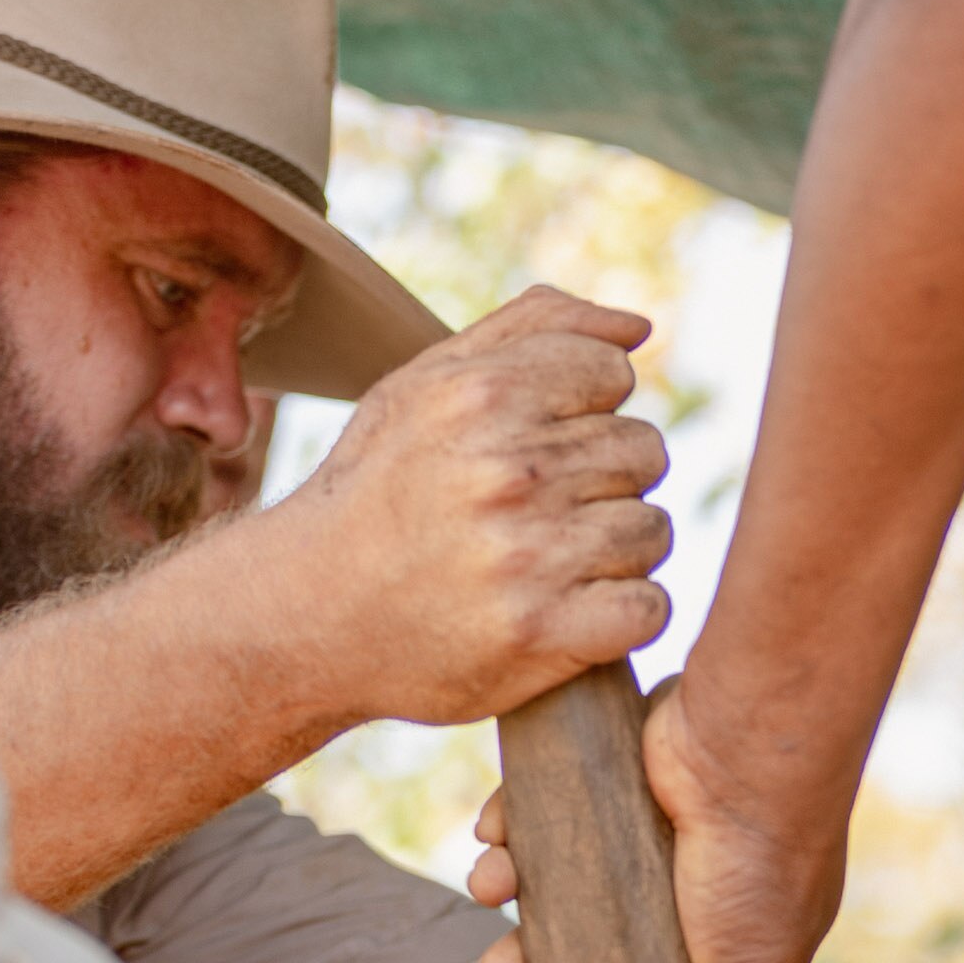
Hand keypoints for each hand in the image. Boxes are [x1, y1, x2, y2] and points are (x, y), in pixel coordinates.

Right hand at [269, 285, 670, 727]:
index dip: (587, 411)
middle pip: (643, 451)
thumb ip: (534, 332)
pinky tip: (579, 610)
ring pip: (652, 529)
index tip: (543, 445)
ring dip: (619, 549)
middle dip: (606, 479)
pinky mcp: (544, 633)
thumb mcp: (427, 385)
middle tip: (546, 512)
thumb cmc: (380, 489)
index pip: (613, 373)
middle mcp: (508, 470)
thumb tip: (640, 329)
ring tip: (558, 561)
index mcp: (481, 395)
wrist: (311, 613)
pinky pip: (650, 607)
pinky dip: (627, 613)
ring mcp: (529, 556)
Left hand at [468, 678, 840, 962]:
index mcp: (713, 956)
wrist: (751, 748)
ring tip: (487, 891)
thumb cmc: (761, 875)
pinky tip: (493, 834)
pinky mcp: (603, 776)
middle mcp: (673, 899)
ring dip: (507, 892)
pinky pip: (535, 808)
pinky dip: (507, 825)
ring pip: (548, 880)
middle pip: (578, 951)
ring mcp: (635, 834)